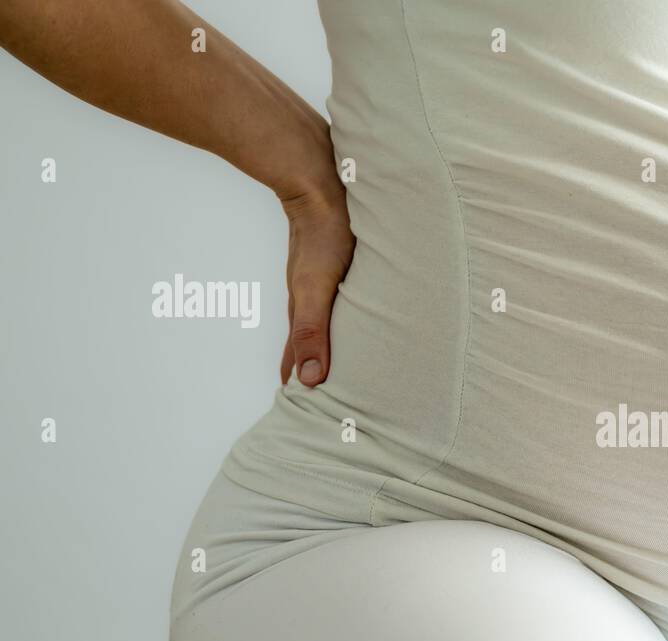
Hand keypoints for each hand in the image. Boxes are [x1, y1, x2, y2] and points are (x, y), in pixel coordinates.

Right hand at [278, 185, 354, 386]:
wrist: (316, 183)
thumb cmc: (324, 235)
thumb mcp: (319, 289)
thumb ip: (314, 331)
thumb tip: (309, 379)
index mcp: (304, 310)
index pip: (298, 355)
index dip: (298, 379)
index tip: (296, 408)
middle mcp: (307, 296)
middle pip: (305, 339)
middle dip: (308, 366)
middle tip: (311, 392)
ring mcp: (317, 277)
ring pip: (319, 318)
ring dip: (322, 341)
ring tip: (329, 358)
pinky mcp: (331, 261)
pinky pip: (333, 296)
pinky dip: (336, 314)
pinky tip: (346, 309)